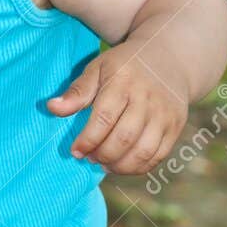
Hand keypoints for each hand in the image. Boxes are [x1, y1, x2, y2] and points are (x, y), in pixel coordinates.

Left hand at [46, 42, 189, 174]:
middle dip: (102, 155)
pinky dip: (138, 167)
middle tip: (90, 157)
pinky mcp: (175, 126)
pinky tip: (122, 163)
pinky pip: (157, 156)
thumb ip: (77, 91)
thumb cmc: (124, 66)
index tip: (75, 151)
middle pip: (124, 139)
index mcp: (124, 81)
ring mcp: (165, 114)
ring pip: (142, 152)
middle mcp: (148, 98)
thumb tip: (51, 108)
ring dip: (119, 165)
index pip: (104, 119)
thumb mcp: (98, 69)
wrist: (170, 59)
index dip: (87, 140)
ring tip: (104, 162)